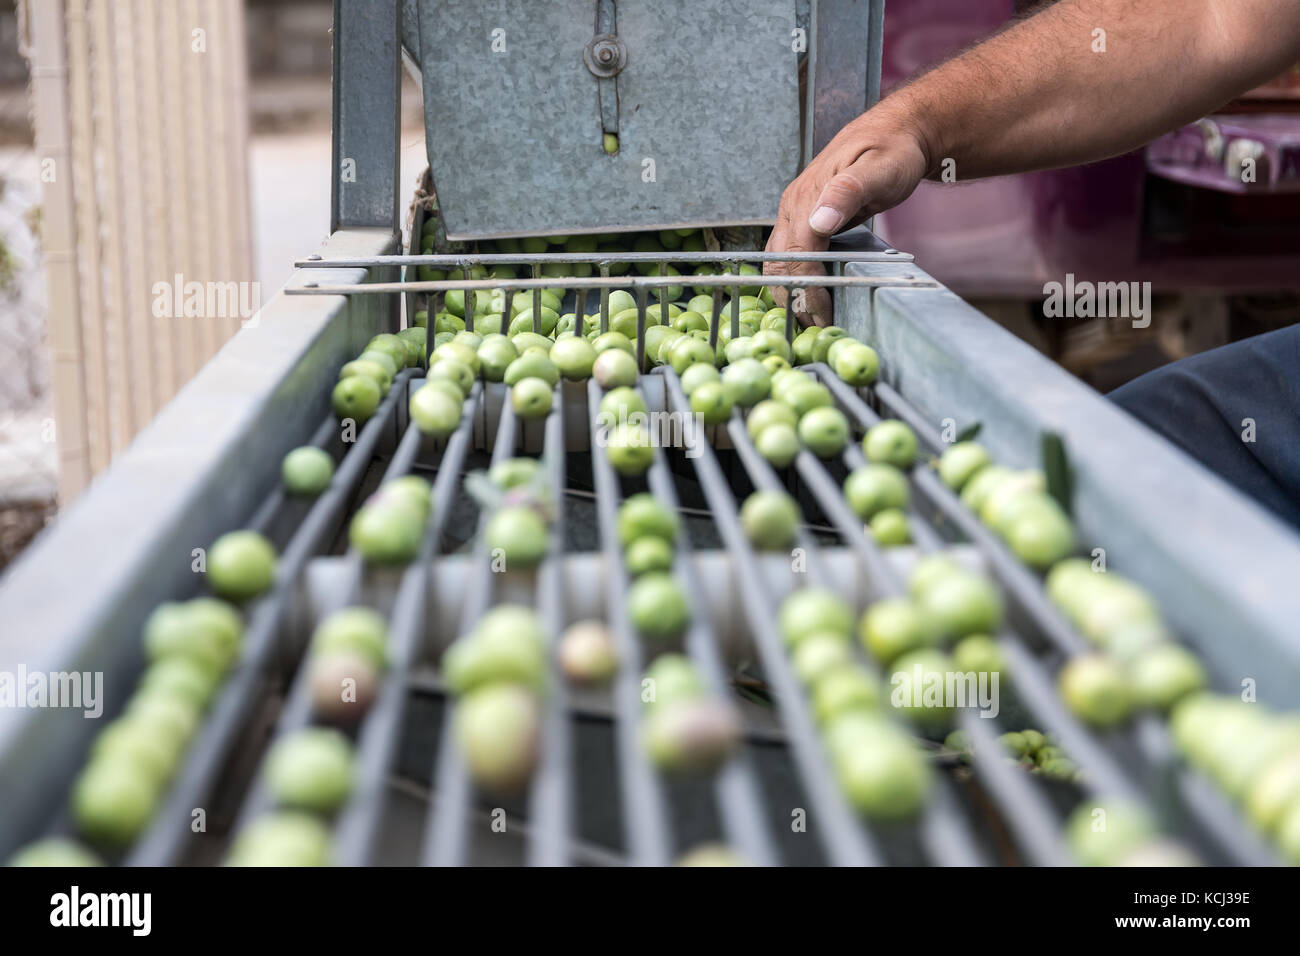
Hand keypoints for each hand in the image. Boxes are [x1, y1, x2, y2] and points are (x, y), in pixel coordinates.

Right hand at [765, 109, 930, 326]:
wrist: (899, 131)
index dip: (806, 287)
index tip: (822, 314)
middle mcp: (794, 206)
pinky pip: (790, 253)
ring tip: (812, 317)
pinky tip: (811, 294)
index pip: (796, 253)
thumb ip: (848, 192)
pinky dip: (795, 278)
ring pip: (779, 259)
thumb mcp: (879, 167)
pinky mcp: (805, 218)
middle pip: (779, 261)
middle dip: (794, 296)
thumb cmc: (894, 149)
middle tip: (816, 326)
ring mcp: (797, 212)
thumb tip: (819, 222)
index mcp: (808, 196)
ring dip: (791, 290)